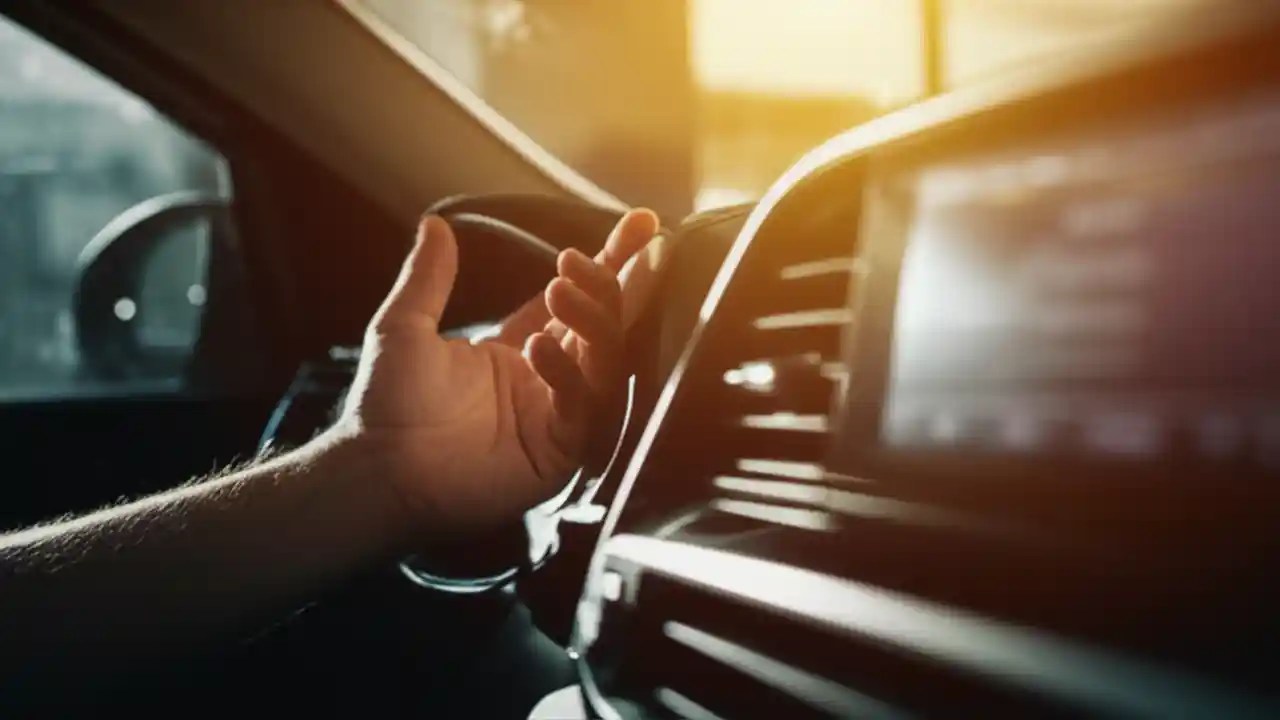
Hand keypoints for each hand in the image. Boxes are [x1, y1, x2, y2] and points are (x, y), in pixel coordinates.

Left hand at [335, 209, 658, 538]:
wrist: (377, 471)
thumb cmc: (386, 407)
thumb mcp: (404, 328)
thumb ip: (428, 278)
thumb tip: (434, 225)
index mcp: (522, 349)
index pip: (579, 299)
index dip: (611, 261)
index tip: (639, 224)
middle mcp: (549, 380)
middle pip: (606, 326)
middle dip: (624, 284)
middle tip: (632, 247)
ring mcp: (557, 418)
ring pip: (605, 364)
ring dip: (596, 320)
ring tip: (563, 289)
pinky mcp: (558, 453)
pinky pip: (583, 410)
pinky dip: (569, 375)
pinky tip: (541, 346)